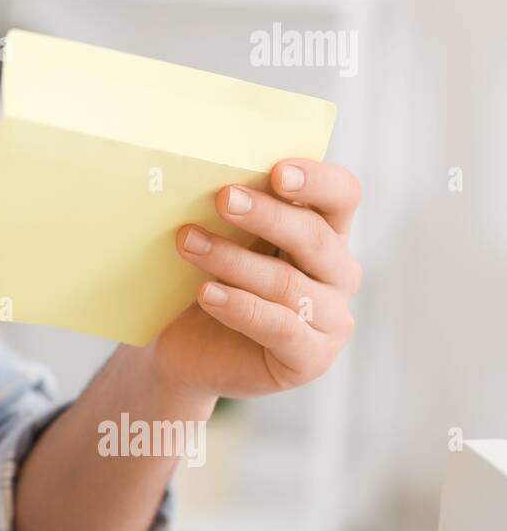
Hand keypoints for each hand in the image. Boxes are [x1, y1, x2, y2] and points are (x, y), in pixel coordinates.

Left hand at [152, 159, 362, 400]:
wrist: (189, 349)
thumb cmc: (212, 280)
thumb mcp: (225, 240)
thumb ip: (234, 211)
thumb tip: (210, 173)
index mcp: (327, 232)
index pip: (342, 196)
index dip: (316, 181)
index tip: (276, 171)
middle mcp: (338, 273)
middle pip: (313, 237)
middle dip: (265, 215)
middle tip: (222, 198)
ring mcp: (332, 319)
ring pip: (287, 282)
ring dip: (232, 260)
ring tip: (188, 243)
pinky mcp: (312, 358)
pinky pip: (280, 327)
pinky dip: (240, 306)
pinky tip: (206, 292)